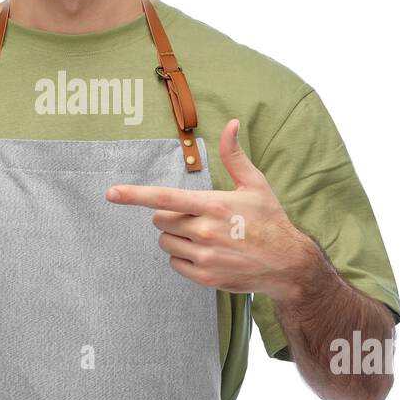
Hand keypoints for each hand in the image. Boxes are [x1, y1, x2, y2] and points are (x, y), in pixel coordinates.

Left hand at [104, 119, 318, 299]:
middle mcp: (205, 231)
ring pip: (165, 242)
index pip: (164, 198)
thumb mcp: (255, 184)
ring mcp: (204, 256)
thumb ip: (235, 155)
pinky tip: (205, 253)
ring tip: (203, 236)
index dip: (134, 195)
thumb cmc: (269, 220)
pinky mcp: (204, 276)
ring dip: (176, 237)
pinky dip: (182, 258)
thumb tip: (232, 123)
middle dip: (169, 216)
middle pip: (160, 220)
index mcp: (213, 205)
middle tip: (195, 217)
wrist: (288, 264)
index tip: (111, 193)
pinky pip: (174, 263)